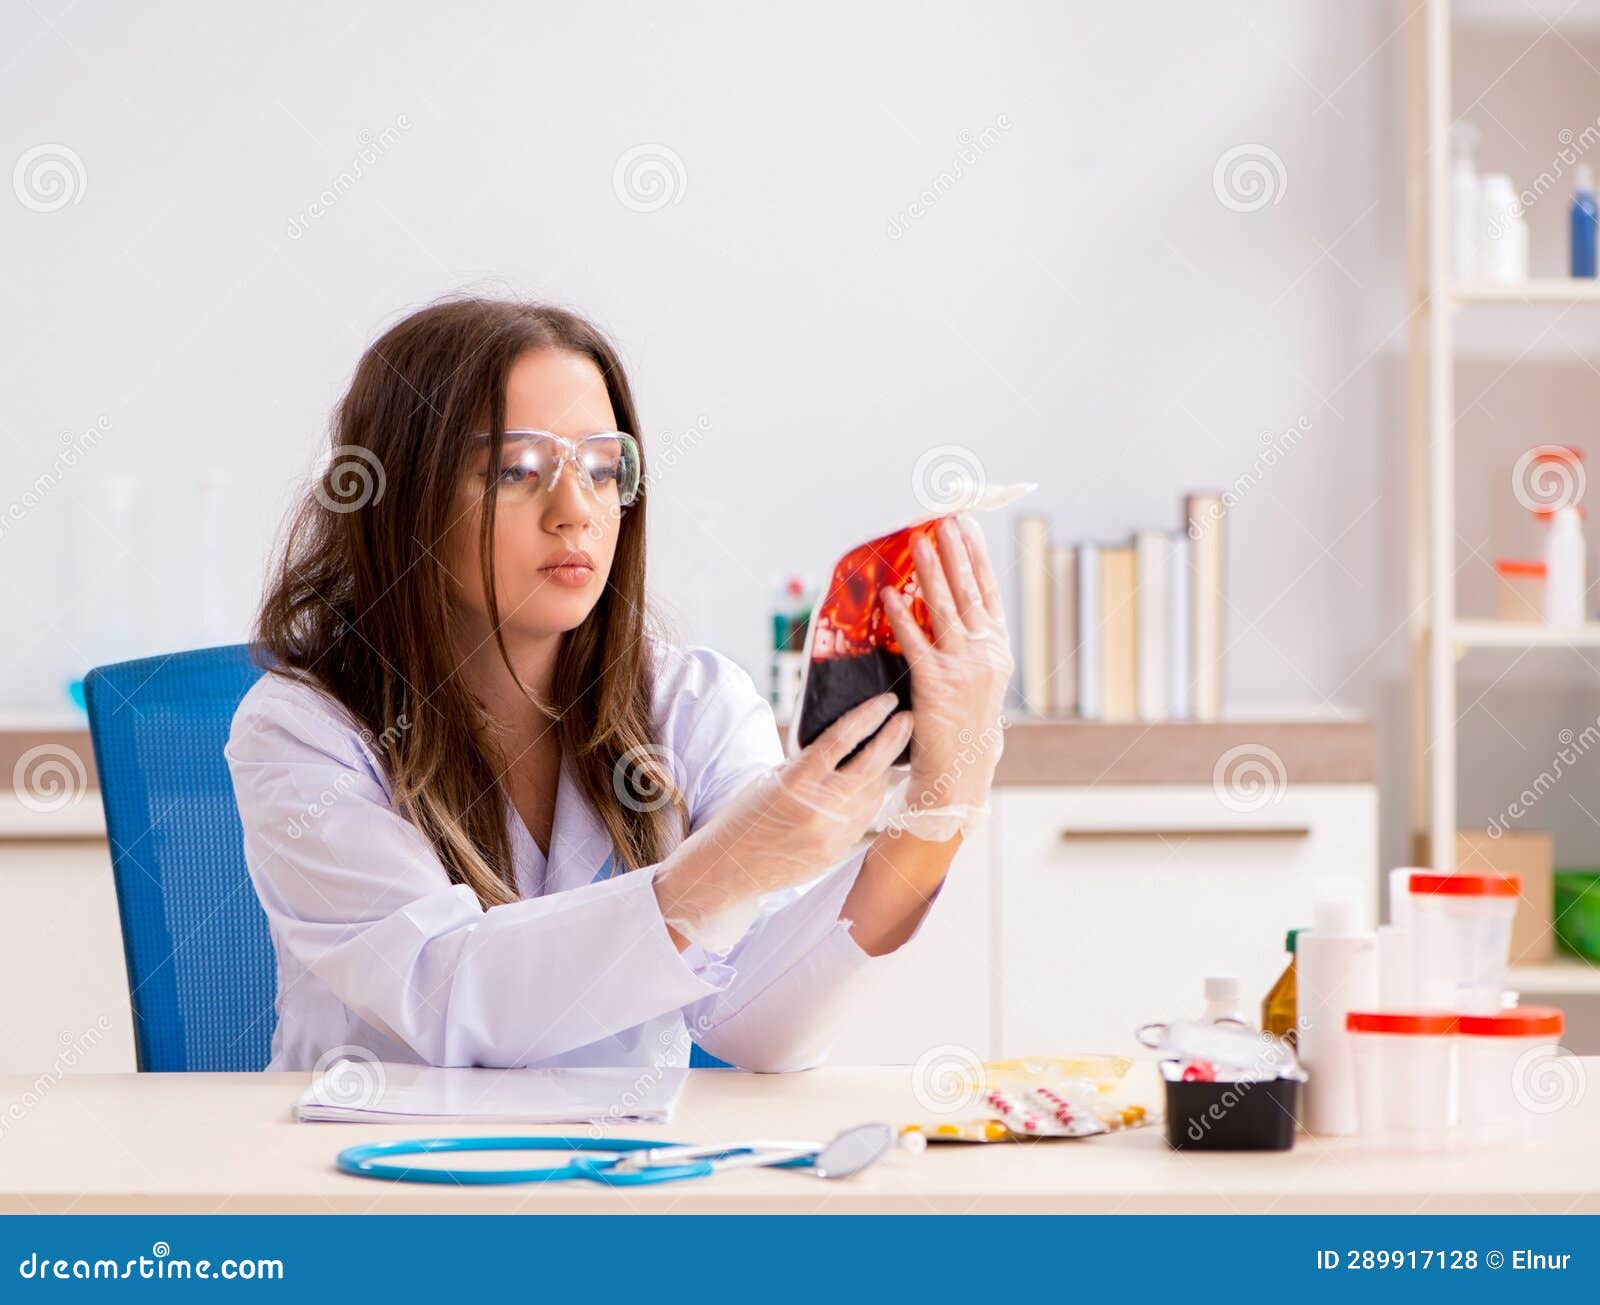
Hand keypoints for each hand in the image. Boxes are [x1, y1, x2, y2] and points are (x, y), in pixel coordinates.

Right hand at [653, 692, 913, 950]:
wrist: (728, 869)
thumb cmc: (743, 817)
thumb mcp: (770, 779)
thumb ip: (807, 763)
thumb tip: (845, 741)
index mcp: (793, 783)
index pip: (840, 741)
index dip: (868, 717)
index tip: (887, 702)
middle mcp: (816, 809)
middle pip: (869, 767)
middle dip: (893, 740)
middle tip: (908, 720)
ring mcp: (830, 834)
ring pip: (874, 794)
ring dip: (887, 770)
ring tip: (894, 749)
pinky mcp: (836, 852)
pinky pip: (866, 818)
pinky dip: (873, 797)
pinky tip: (878, 783)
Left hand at [881, 513, 1011, 823]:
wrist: (961, 775)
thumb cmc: (965, 731)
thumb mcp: (981, 685)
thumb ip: (971, 648)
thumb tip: (949, 610)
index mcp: (999, 652)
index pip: (991, 594)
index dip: (979, 558)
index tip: (970, 527)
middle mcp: (987, 655)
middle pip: (970, 592)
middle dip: (955, 552)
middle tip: (944, 520)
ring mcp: (964, 668)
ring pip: (945, 609)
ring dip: (931, 572)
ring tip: (920, 543)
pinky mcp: (936, 684)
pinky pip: (915, 642)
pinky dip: (901, 617)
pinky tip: (889, 595)